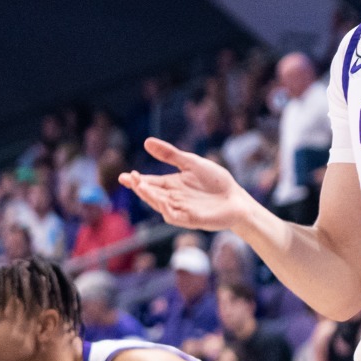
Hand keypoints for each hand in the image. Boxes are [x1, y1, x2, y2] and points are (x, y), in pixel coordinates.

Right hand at [122, 138, 257, 233]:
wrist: (236, 198)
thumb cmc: (216, 181)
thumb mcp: (191, 163)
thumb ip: (170, 154)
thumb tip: (146, 141)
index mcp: (172, 185)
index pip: (150, 183)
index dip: (135, 181)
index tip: (124, 176)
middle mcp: (172, 198)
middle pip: (151, 193)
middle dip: (139, 187)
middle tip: (130, 178)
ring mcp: (180, 210)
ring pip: (159, 205)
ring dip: (149, 196)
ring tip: (141, 186)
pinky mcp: (190, 219)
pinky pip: (174, 216)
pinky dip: (167, 209)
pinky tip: (163, 200)